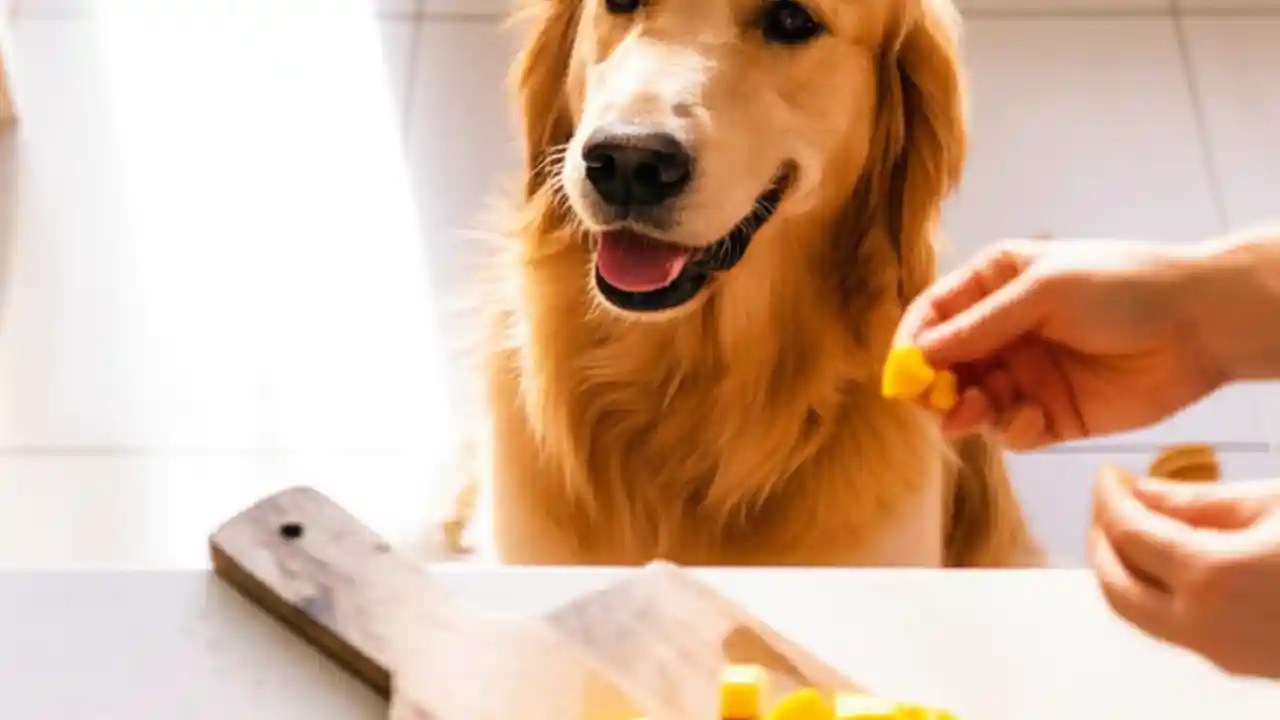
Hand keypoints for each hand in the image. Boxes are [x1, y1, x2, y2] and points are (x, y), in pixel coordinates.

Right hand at [895, 239, 1226, 448]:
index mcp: (996, 284)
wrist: (1203, 325)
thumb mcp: (1043, 292)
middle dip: (935, 386)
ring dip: (968, 412)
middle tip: (934, 404)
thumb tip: (918, 352)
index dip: (910, 344)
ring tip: (978, 413)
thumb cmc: (1124, 286)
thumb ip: (980, 325)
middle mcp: (1004, 330)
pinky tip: (1035, 420)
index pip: (933, 315)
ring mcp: (1028, 373)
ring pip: (973, 403)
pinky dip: (1014, 430)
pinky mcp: (1053, 414)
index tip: (901, 374)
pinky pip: (1013, 431)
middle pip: (944, 366)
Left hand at [1091, 469, 1279, 678]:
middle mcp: (1205, 624)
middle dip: (1100, 538)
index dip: (1108, 497)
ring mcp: (1220, 652)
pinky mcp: (1238, 664)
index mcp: (1213, 577)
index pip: (1128, 533)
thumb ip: (1200, 501)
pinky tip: (1172, 557)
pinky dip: (1153, 589)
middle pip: (1114, 583)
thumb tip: (1143, 488)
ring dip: (1121, 568)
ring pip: (1137, 613)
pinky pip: (1172, 626)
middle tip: (1109, 500)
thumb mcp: (1278, 504)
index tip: (1108, 474)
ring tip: (1134, 524)